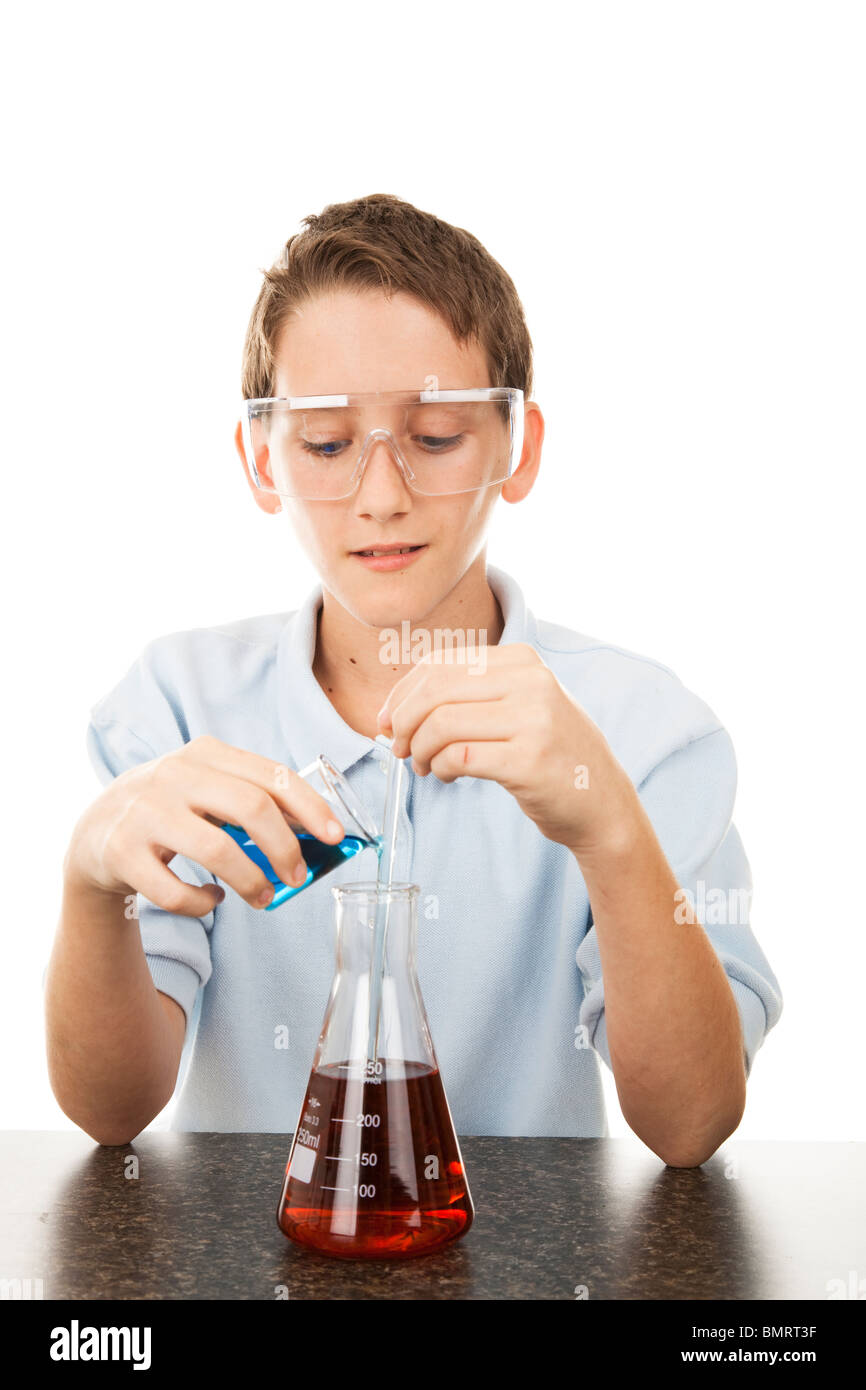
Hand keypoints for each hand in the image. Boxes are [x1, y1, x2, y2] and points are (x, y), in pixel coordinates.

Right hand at [64, 735, 344, 914]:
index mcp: (205, 753)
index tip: (336, 837)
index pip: (272, 776)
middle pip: (252, 809)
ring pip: (218, 851)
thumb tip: (318, 832)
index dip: (311, 808)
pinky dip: (203, 903)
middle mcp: (173, 774)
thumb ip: (255, 802)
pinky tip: (210, 899)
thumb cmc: (171, 812)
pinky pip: (176, 891)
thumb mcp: (208, 791)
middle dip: (286, 850)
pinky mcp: (121, 852)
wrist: (93, 834)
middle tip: (297, 878)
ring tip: (262, 898)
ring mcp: (144, 811)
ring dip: (252, 882)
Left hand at [376, 643, 637, 856]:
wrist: (602, 803)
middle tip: (398, 748)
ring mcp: (533, 721)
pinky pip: (458, 757)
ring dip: (419, 749)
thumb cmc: (551, 754)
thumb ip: (469, 693)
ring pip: (441, 724)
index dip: (402, 692)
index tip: (387, 720)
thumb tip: (395, 705)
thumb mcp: (520, 704)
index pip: (440, 663)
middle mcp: (531, 682)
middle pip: (435, 690)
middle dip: (402, 721)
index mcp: (523, 660)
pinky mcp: (528, 762)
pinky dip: (439, 768)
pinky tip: (445, 775)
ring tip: (424, 765)